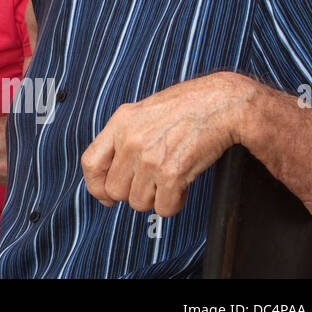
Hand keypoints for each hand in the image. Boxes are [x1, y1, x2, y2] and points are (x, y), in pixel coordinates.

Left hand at [81, 72, 257, 217]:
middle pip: (114, 189)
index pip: (91, 163)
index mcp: (120, 123)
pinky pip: (163, 208)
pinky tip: (180, 188)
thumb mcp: (143, 112)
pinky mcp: (172, 173)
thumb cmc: (187, 106)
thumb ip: (124, 137)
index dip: (96, 185)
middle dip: (132, 192)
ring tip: (167, 182)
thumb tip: (114, 169)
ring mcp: (150, 158)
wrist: (221, 104)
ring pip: (138, 202)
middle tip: (150, 184)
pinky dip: (173, 204)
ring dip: (154, 199)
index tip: (105, 194)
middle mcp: (131, 141)